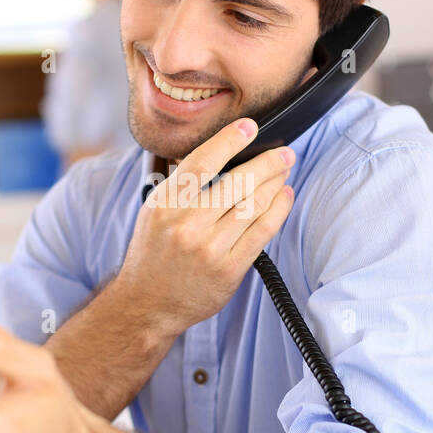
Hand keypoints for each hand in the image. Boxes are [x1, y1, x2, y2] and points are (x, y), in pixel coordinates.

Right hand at [115, 118, 294, 337]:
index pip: (202, 162)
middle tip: (283, 151)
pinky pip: (262, 232)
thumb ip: (181, 186)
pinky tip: (284, 196)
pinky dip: (279, 210)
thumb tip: (220, 153)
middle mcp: (186, 226)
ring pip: (254, 205)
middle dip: (267, 162)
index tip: (249, 127)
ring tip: (285, 170)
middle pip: (237, 182)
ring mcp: (209, 249)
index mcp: (164, 205)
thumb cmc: (153, 255)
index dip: (229, 139)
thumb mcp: (154, 213)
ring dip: (276, 182)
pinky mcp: (228, 270)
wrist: (147, 305)